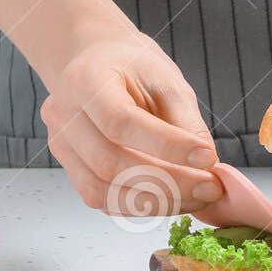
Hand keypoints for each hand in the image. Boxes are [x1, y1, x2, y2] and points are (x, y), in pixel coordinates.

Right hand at [40, 29, 222, 216]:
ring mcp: (61, 146)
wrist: (98, 65)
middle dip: (168, 182)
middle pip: (109, 163)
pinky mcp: (70, 170)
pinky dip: (142, 205)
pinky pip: (104, 199)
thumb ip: (185, 121)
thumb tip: (208, 165)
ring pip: (104, 191)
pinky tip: (174, 199)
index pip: (120, 122)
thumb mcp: (166, 79)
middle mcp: (63, 115)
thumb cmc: (133, 67)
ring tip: (197, 197)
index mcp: (84, 80)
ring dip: (157, 202)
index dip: (167, 146)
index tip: (207, 158)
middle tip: (210, 188)